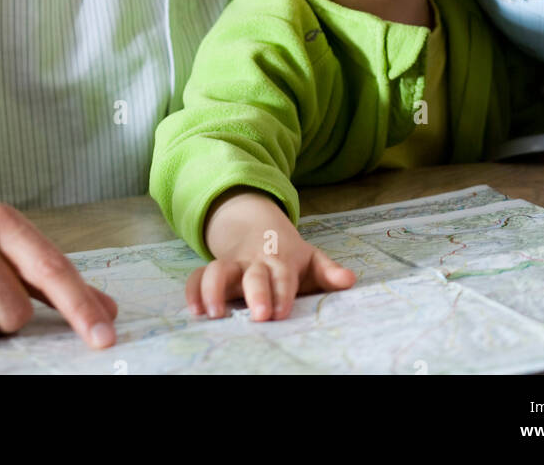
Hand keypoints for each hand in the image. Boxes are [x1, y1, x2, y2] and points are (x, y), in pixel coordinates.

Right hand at [185, 189, 355, 321]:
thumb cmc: (289, 254)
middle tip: (260, 316)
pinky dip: (193, 290)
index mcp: (281, 260)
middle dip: (256, 294)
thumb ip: (329, 272)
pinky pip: (197, 276)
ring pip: (219, 270)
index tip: (282, 312)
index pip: (283, 276)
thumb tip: (350, 280)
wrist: (257, 226)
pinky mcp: (213, 270)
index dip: (282, 292)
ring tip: (215, 314)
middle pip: (254, 275)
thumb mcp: (311, 259)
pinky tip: (194, 310)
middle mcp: (255, 262)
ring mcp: (232, 265)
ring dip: (215, 289)